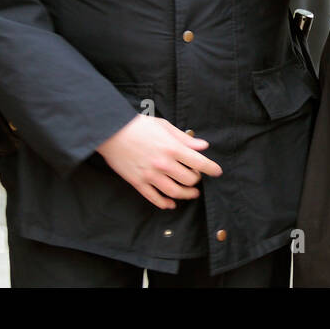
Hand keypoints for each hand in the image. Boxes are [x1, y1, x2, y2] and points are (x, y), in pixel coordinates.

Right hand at [96, 115, 222, 209]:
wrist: (111, 131)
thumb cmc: (139, 125)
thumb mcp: (165, 126)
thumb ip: (185, 139)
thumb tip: (203, 146)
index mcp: (172, 148)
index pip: (199, 162)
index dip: (212, 169)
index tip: (218, 172)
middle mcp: (163, 164)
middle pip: (189, 180)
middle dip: (197, 180)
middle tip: (197, 177)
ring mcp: (150, 175)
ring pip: (174, 192)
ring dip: (186, 195)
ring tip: (192, 193)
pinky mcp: (138, 182)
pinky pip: (154, 198)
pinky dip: (165, 203)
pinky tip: (171, 203)